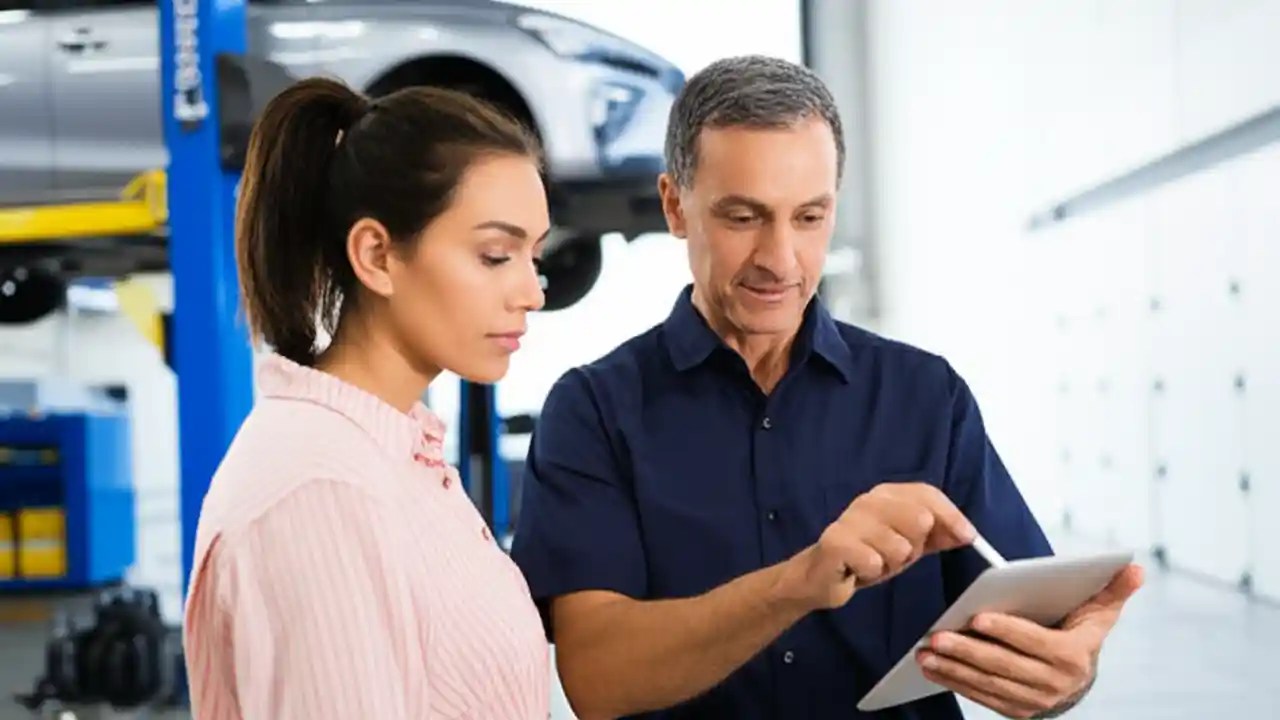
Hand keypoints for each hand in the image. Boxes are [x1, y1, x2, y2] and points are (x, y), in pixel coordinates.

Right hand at [776, 483, 976, 610]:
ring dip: (891, 564)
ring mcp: (850, 519)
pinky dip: (871, 573)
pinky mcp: (835, 542)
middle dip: (915, 547)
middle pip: (918, 518)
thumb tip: (968, 533)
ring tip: (874, 563)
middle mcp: (868, 501)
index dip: (951, 515)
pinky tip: (858, 570)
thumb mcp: (908, 544)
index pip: (927, 494)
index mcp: (887, 494)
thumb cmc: (867, 556)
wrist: (821, 576)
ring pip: (898, 547)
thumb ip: (937, 535)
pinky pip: (874, 563)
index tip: (969, 537)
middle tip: (896, 556)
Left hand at [916, 563, 1143, 718]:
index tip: (976, 618)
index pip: (1034, 643)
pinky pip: (980, 696)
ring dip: (953, 668)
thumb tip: (1134, 566)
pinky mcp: (1016, 710)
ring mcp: (1034, 701)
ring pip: (987, 684)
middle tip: (937, 635)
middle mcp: (1054, 684)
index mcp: (1073, 657)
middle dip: (967, 651)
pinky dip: (953, 682)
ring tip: (926, 651)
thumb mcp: (1099, 613)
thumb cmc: (1080, 634)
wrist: (1079, 680)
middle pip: (1004, 666)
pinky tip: (931, 666)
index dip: (1006, 631)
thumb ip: (1113, 590)